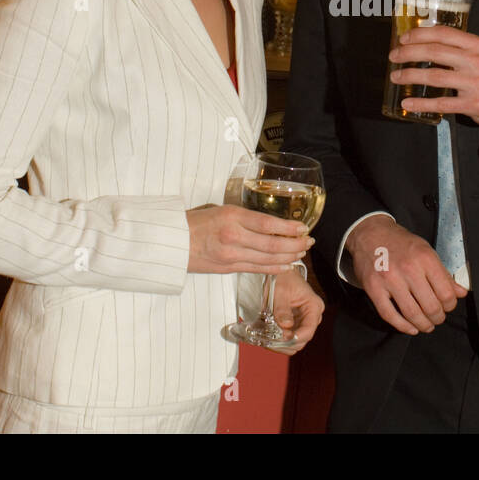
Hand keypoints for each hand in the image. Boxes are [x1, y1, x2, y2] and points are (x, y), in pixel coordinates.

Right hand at [186, 204, 312, 274]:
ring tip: (301, 252)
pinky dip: (274, 269)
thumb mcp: (219, 210)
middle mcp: (233, 236)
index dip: (289, 228)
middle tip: (308, 241)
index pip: (268, 223)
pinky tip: (286, 266)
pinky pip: (256, 269)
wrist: (170, 242)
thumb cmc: (193, 222)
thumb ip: (243, 217)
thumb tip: (268, 223)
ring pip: (267, 259)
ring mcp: (231, 255)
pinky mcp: (227, 268)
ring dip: (288, 257)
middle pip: (272, 244)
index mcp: (231, 216)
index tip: (303, 227)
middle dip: (295, 244)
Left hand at [269, 268, 324, 354]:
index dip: (296, 337)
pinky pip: (288, 339)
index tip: (282, 339)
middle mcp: (311, 317)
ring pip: (294, 343)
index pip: (309, 329)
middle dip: (287, 343)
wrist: (281, 274)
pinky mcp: (294, 326)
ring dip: (281, 344)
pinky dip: (278, 341)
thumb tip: (286, 326)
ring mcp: (303, 322)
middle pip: (302, 339)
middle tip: (270, 341)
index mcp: (313, 306)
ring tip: (267, 340)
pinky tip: (268, 337)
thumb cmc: (283, 278)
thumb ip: (282, 309)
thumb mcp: (280, 291)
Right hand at [345, 214, 466, 334]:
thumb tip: (460, 293)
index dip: (450, 305)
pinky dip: (402, 326)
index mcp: (425, 259)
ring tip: (427, 325)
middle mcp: (408, 269)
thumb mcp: (426, 251)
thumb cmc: (401, 243)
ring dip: (423, 325)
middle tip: (438, 318)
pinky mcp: (373, 288)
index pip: (446, 293)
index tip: (448, 306)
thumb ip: (443, 273)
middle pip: (431, 307)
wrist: (370, 233)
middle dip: (438, 318)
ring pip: (412, 314)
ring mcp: (389, 280)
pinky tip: (410, 328)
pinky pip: (389, 314)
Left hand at [389, 26, 478, 130]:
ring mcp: (474, 83)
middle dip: (409, 53)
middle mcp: (475, 61)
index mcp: (477, 45)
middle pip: (435, 52)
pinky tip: (408, 103)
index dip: (420, 34)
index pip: (443, 34)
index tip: (403, 38)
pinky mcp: (472, 104)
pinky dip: (421, 103)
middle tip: (394, 56)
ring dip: (411, 75)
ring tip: (396, 76)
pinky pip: (441, 103)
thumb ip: (461, 49)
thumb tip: (427, 45)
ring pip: (435, 76)